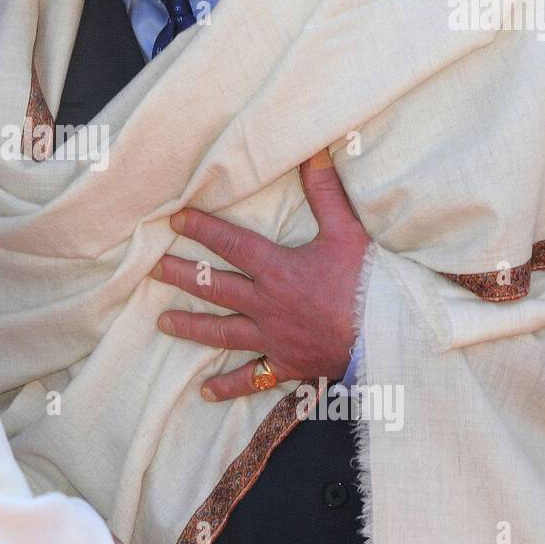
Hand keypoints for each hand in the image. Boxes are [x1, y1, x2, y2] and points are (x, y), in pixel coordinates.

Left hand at [151, 149, 369, 400]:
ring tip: (163, 323)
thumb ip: (325, 192)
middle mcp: (266, 304)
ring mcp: (273, 338)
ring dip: (191, 327)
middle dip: (181, 276)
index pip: (231, 244)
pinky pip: (252, 378)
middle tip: (151, 270)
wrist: (392, 336)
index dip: (201, 230)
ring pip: (222, 332)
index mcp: (278, 269)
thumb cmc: (371, 282)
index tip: (175, 221)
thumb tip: (314, 151)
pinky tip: (206, 392)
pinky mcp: (287, 365)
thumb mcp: (348, 231)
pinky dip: (229, 386)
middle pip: (215, 288)